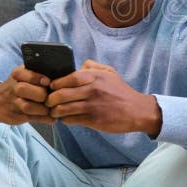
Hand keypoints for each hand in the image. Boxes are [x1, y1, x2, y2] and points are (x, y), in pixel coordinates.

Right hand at [0, 65, 52, 124]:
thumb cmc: (18, 85)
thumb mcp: (24, 75)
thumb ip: (39, 74)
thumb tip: (63, 77)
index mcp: (18, 74)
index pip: (25, 73)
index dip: (37, 78)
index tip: (48, 82)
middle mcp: (13, 88)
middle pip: (23, 89)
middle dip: (40, 94)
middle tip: (49, 96)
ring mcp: (13, 103)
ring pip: (27, 106)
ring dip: (43, 109)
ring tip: (51, 109)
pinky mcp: (16, 116)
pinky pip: (31, 118)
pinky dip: (44, 119)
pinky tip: (52, 118)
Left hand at [46, 60, 161, 134]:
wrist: (137, 110)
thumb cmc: (121, 92)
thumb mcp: (110, 72)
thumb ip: (93, 66)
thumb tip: (78, 66)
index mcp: (96, 76)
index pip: (68, 78)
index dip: (56, 84)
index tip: (52, 88)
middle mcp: (93, 90)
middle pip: (61, 94)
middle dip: (50, 99)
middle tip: (49, 102)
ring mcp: (93, 106)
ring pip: (63, 109)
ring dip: (55, 111)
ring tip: (55, 111)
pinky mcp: (94, 120)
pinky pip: (71, 120)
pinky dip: (65, 119)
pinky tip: (66, 118)